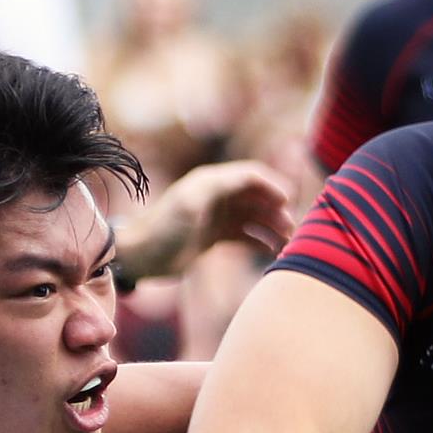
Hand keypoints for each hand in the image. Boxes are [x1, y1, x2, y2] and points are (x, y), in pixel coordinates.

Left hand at [117, 160, 296, 279]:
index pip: (252, 175)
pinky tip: (272, 253)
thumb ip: (221, 185)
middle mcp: (218, 196)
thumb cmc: (163, 227)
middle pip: (259, 197)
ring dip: (273, 228)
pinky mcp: (216, 237)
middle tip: (291, 230)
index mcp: (212, 181)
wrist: (141, 256)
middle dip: (277, 211)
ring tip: (286, 244)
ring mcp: (219, 217)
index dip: (273, 185)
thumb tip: (256, 177)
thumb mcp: (190, 202)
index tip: (288, 202)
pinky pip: (247, 236)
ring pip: (256, 218)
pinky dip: (261, 243)